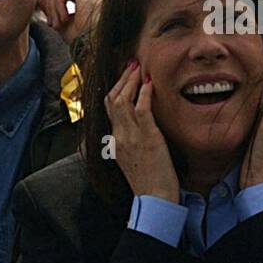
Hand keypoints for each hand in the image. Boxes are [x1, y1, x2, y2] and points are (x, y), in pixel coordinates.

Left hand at [39, 0, 102, 45]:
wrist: (94, 41)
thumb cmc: (82, 37)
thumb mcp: (63, 24)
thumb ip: (53, 10)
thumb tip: (41, 0)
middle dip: (51, 8)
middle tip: (53, 25)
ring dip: (54, 10)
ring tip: (62, 23)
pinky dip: (57, 6)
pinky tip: (66, 18)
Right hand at [105, 60, 178, 200]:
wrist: (153, 199)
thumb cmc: (148, 183)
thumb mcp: (132, 161)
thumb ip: (129, 145)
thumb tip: (132, 134)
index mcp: (115, 141)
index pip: (109, 108)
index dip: (115, 89)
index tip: (124, 77)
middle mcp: (119, 136)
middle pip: (112, 99)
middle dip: (121, 79)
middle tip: (131, 64)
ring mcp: (131, 136)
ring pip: (123, 100)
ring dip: (131, 81)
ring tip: (138, 67)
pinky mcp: (147, 137)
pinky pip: (142, 109)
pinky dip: (144, 93)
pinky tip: (149, 82)